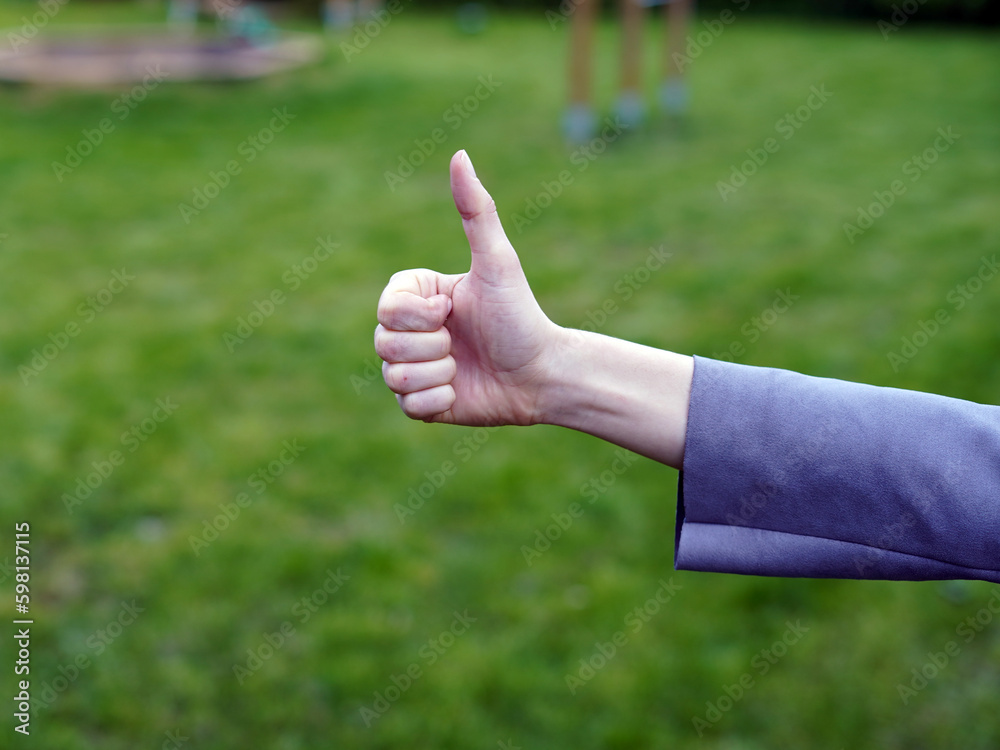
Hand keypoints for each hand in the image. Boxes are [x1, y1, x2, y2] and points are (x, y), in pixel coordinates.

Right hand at [375, 150, 559, 426]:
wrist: (542, 373)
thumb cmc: (520, 315)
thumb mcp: (497, 261)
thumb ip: (475, 210)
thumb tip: (459, 155)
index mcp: (417, 297)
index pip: (385, 307)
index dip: (417, 315)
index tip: (451, 312)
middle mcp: (410, 332)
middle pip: (383, 343)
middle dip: (430, 346)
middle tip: (462, 343)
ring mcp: (414, 369)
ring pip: (393, 376)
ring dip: (437, 373)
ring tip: (464, 367)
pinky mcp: (423, 404)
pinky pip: (407, 407)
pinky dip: (438, 400)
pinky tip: (462, 390)